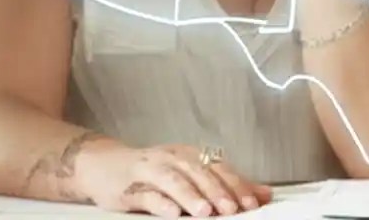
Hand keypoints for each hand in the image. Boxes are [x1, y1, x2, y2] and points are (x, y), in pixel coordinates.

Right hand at [76, 143, 271, 217]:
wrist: (104, 165)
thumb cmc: (154, 172)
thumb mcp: (192, 174)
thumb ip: (227, 184)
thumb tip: (264, 194)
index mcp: (192, 155)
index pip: (220, 169)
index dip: (237, 185)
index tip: (253, 202)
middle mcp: (174, 159)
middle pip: (200, 174)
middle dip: (218, 192)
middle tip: (233, 209)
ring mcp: (151, 171)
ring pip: (175, 182)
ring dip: (191, 196)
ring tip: (205, 212)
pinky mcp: (131, 187)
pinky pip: (148, 195)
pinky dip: (161, 203)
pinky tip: (171, 213)